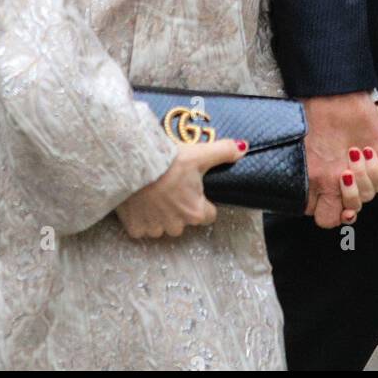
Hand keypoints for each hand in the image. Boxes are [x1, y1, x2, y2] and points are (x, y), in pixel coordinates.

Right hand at [115, 137, 248, 238]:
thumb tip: (244, 149)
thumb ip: (224, 152)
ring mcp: (155, 229)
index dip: (203, 203)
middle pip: (184, 221)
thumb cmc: (170, 161)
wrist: (134, 165)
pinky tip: (139, 201)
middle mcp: (177, 226)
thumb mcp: (200, 154)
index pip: (208, 215)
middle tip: (172, 188)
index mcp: (195, 212)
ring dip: (160, 214)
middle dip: (180, 209)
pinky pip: (141, 228)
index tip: (194, 191)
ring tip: (154, 193)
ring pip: (162, 226)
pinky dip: (141, 217)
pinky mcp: (135, 229)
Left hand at [302, 91, 377, 229]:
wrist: (327, 99)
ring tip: (345, 173)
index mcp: (375, 164)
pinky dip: (329, 213)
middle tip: (358, 153)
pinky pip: (323, 214)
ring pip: (350, 210)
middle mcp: (356, 177)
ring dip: (352, 197)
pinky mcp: (314, 185)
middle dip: (367, 178)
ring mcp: (334, 183)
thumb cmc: (356, 108)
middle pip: (368, 197)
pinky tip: (334, 197)